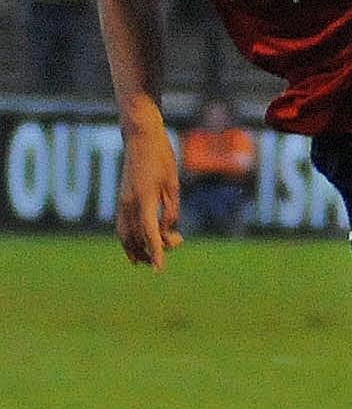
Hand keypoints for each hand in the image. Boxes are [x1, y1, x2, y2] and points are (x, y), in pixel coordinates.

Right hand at [117, 126, 183, 269]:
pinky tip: (138, 245)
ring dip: (136, 249)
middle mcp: (128, 203)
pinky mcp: (121, 200)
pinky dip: (128, 239)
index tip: (159, 269)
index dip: (156, 252)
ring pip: (124, 235)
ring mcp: (122, 202)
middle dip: (149, 252)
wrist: (140, 139)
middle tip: (169, 251)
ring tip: (150, 258)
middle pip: (135, 239)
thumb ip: (171, 211)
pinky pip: (121, 226)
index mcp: (144, 199)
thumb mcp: (173, 185)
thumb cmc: (162, 159)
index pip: (149, 233)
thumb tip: (167, 232)